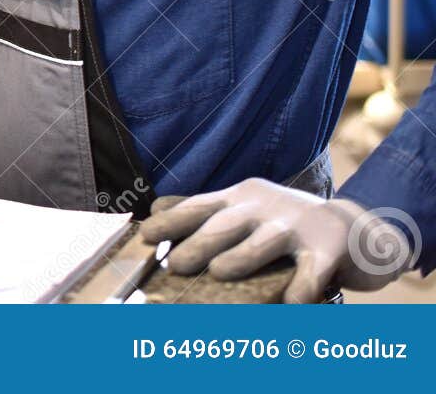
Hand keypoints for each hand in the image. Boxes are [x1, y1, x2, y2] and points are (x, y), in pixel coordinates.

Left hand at [138, 177, 416, 302]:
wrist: (357, 228)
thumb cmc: (289, 226)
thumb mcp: (248, 210)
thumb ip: (209, 213)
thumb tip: (158, 213)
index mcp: (241, 198)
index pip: (199, 206)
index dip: (171, 221)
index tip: (145, 236)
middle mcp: (266, 207)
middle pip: (227, 223)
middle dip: (199, 242)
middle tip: (174, 264)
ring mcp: (298, 225)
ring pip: (266, 240)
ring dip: (242, 256)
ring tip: (219, 271)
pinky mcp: (330, 247)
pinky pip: (313, 270)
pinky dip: (302, 287)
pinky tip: (292, 304)